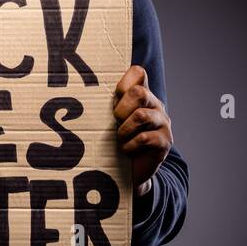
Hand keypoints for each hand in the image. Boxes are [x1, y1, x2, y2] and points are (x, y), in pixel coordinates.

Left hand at [113, 65, 172, 187]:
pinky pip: (145, 138)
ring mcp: (163, 123)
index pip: (138, 72)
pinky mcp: (165, 141)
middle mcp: (155, 105)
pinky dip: (130, 146)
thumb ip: (107, 105)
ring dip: (124, 130)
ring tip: (120, 139)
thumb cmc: (118, 142)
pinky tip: (126, 151)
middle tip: (116, 122)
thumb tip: (81, 94)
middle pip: (139, 92)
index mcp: (143, 95)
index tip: (115, 99)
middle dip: (121, 109)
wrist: (133, 173)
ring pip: (141, 115)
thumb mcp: (111, 120)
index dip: (123, 84)